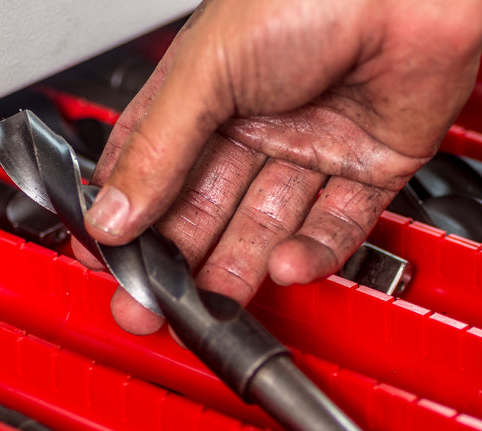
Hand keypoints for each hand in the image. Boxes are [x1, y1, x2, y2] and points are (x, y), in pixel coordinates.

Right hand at [80, 0, 481, 333]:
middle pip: (210, 209)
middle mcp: (259, 119)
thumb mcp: (207, 72)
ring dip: (241, 269)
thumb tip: (111, 213)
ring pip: (270, 226)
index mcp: (206, 90)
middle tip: (155, 307)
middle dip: (181, 261)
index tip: (109, 263)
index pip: (152, 168)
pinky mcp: (372, 166)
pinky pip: (337, 226)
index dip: (128, 218)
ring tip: (215, 304)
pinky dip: (312, 254)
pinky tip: (285, 267)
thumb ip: (157, 149)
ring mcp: (315, 144)